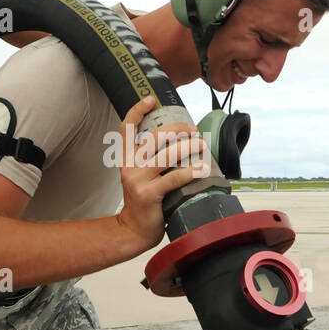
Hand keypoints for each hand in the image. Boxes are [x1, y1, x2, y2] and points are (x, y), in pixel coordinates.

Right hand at [114, 96, 208, 250]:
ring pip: (167, 155)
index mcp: (126, 159)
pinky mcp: (149, 194)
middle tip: (193, 129)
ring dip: (188, 147)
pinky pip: (174, 178)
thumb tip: (180, 144)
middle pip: (154, 137)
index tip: (151, 99)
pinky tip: (202, 169)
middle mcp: (129, 166)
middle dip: (177, 129)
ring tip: (202, 144)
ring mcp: (138, 180)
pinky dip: (190, 172)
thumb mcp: (140, 177)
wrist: (133, 230)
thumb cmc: (144, 202)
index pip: (126, 129)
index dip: (137, 111)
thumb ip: (151, 161)